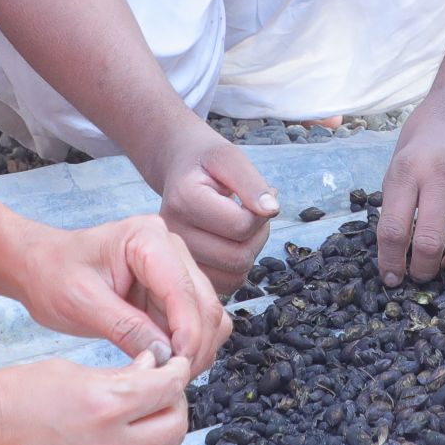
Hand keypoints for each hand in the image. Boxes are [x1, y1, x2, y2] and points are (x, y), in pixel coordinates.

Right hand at [0, 353, 192, 444]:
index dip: (176, 369)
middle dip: (173, 402)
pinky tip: (115, 441)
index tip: (172, 363)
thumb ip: (115, 376)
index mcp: (105, 406)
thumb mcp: (63, 371)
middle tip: (158, 387)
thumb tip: (148, 373)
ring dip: (162, 436)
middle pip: (176, 428)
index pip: (169, 387)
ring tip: (141, 417)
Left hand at [11, 213, 228, 374]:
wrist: (39, 267)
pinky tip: (166, 365)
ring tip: (169, 375)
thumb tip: (165, 357)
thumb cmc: (52, 275)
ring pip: (207, 315)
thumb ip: (125, 327)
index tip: (178, 366)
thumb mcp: (82, 303)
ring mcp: (174, 268)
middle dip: (195, 345)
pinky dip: (188, 347)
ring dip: (196, 349)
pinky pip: (194, 322)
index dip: (187, 331)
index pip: (182, 288)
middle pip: (204, 302)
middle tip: (173, 380)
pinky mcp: (171, 290)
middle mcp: (169, 247)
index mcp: (146, 238)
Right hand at [156, 128, 279, 289]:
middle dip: (257, 236)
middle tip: (252, 213)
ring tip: (241, 227)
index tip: (255, 196)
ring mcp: (176, 256)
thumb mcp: (230, 158)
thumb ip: (251, 183)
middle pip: (238, 256)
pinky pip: (227, 286)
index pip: (240, 225)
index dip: (259, 213)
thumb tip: (271, 210)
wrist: (179, 170)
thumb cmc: (207, 164)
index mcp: (184, 199)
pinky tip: (232, 243)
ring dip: (249, 253)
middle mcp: (173, 233)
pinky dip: (238, 268)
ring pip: (235, 276)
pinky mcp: (186, 272)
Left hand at [376, 93, 444, 284]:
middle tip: (420, 275)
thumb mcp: (399, 161)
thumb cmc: (427, 138)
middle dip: (422, 272)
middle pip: (430, 245)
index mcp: (407, 170)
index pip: (393, 230)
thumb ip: (397, 202)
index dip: (390, 263)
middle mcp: (441, 177)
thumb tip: (394, 253)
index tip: (391, 279)